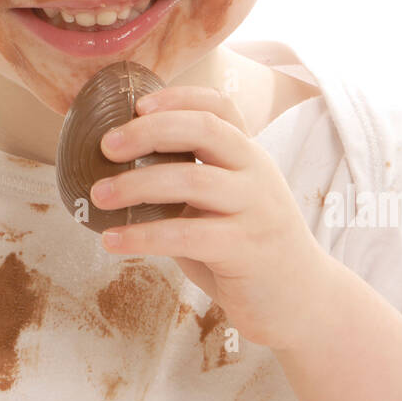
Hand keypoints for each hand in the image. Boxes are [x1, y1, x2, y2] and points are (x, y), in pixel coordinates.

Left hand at [90, 84, 335, 352]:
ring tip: (98, 195)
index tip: (137, 102)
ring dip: (136, 185)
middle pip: (205, 129)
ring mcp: (256, 209)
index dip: (179, 97)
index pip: (220, 107)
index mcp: (249, 155)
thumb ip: (187, 184)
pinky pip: (187, 235)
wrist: (303, 303)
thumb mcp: (223, 206)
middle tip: (105, 146)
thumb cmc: (247, 249)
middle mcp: (256, 172)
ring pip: (192, 180)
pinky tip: (112, 241)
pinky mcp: (247, 250)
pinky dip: (143, 236)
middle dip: (150, 131)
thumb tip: (115, 172)